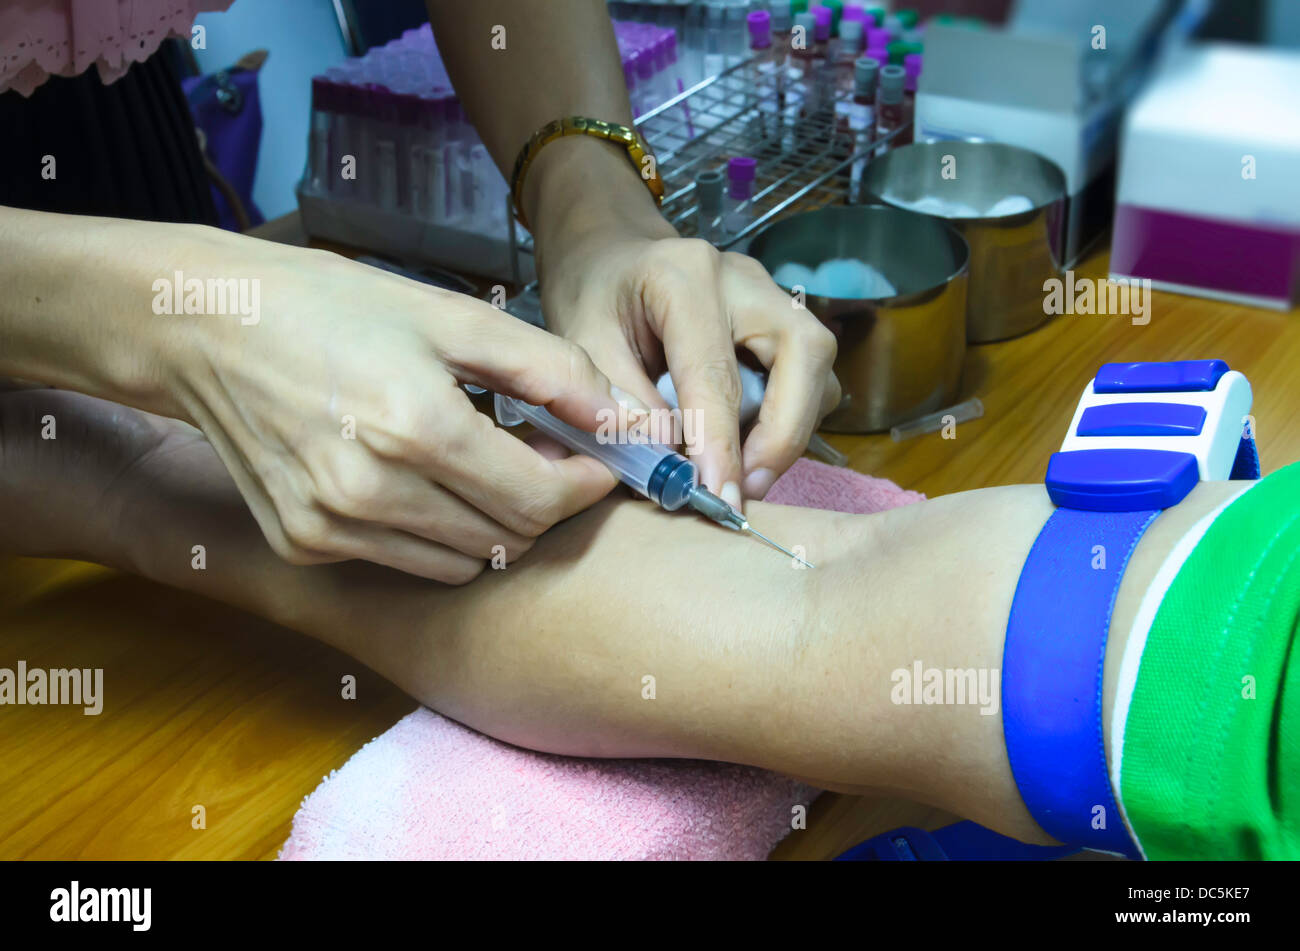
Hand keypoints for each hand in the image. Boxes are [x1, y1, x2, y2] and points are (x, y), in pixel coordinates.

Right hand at [161, 243, 622, 582]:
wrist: (206, 326)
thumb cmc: (329, 307)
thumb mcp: (447, 314)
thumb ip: (544, 366)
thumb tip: (617, 415)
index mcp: (416, 426)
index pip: (540, 501)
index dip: (582, 484)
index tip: (592, 460)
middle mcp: (371, 492)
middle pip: (509, 538)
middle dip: (541, 500)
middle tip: (535, 453)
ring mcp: (332, 527)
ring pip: (463, 562)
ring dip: (489, 522)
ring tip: (471, 462)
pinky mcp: (303, 544)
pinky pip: (404, 562)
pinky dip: (430, 532)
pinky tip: (411, 478)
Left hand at [529, 140, 840, 503]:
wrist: (609, 252)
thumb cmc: (592, 294)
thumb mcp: (582, 346)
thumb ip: (622, 406)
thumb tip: (670, 469)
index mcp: (683, 277)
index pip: (716, 372)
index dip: (721, 443)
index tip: (721, 497)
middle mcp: (742, 278)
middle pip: (803, 353)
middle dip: (785, 432)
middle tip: (748, 488)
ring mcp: (770, 295)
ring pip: (817, 366)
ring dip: (791, 427)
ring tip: (745, 473)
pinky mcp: (781, 318)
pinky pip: (807, 374)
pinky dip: (787, 417)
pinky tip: (746, 445)